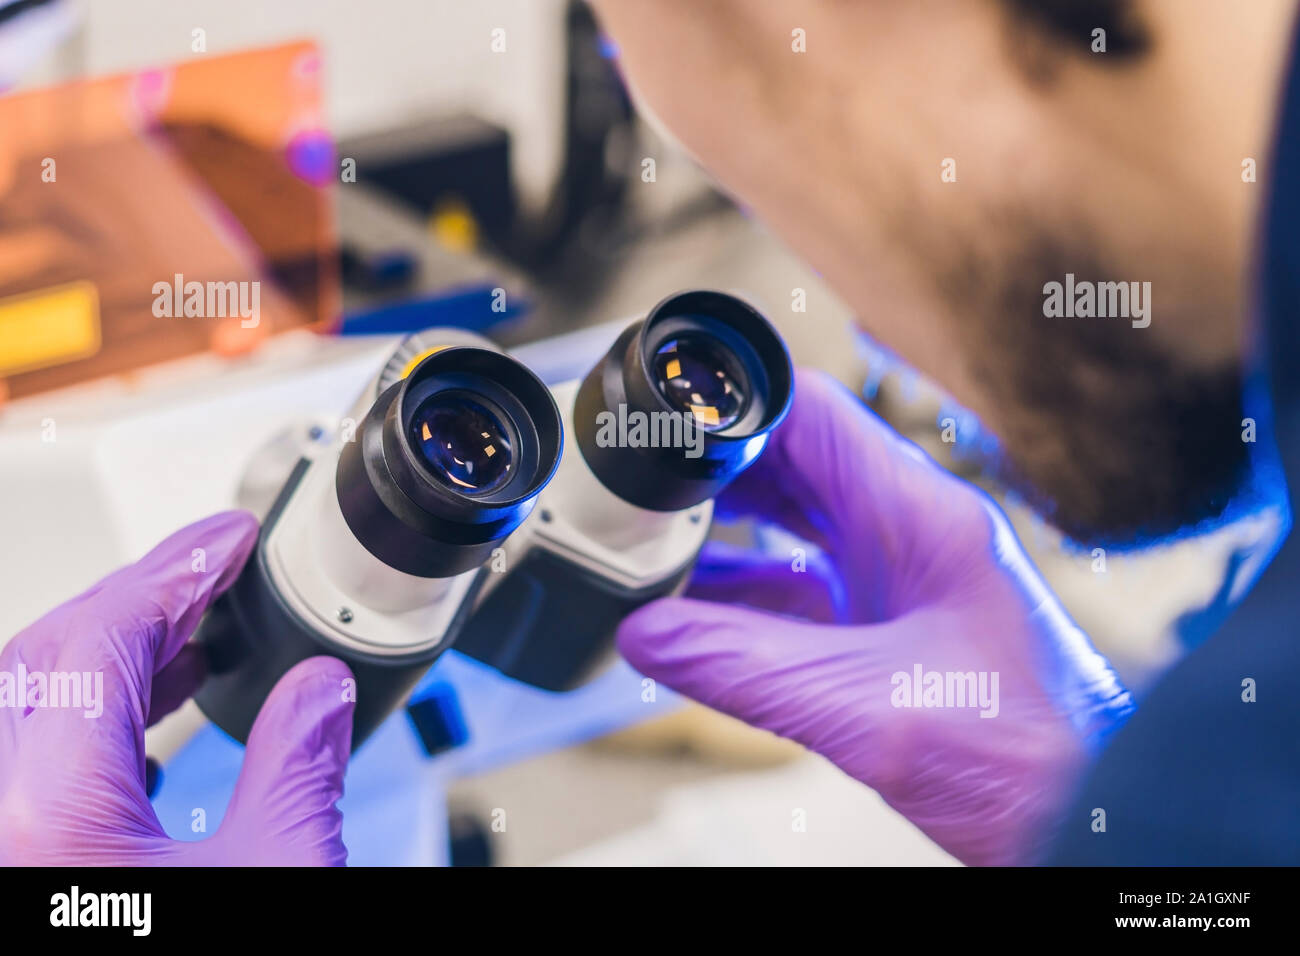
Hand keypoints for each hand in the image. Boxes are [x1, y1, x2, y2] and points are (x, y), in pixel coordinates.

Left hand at [0, 511, 354, 865]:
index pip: (104, 637)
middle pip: (51, 656)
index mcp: (54, 807)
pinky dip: (93, 720)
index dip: (180, 571)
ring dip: (117, 655)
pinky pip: (34, 764)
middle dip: (140, 597)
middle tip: (211, 568)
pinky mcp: (29, 867)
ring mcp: (9, 846)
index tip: (229, 541)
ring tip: (195, 636)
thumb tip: (319, 688)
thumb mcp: (279, 869)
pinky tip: (151, 722)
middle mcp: (4, 820)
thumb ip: (297, 766)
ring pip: (35, 706)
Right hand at [617, 369, 1134, 864]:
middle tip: (642, 491)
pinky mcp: (888, 628)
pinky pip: (801, 591)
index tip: (667, 427)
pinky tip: (694, 614)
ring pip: (793, 528)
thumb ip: (747, 670)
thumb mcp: (866, 711)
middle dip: (715, 475)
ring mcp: (900, 579)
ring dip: (725, 537)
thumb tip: (647, 636)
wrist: (1088, 816)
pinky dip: (745, 597)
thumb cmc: (1026, 758)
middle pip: (794, 466)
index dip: (732, 411)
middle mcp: (910, 534)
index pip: (813, 416)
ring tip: (653, 548)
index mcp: (921, 518)